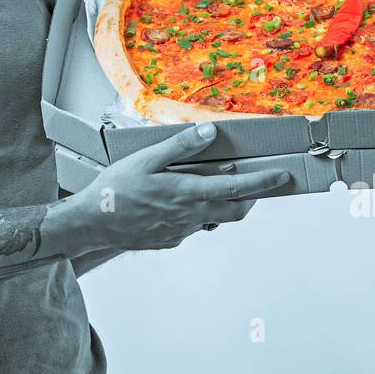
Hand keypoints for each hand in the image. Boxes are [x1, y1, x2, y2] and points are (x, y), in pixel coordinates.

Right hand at [70, 123, 289, 251]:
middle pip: (234, 211)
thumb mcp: (146, 159)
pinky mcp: (169, 240)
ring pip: (213, 219)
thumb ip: (180, 146)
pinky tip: (175, 203)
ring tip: (211, 187)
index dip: (263, 184)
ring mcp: (180, 232)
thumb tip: (209, 132)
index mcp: (188, 193)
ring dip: (220, 205)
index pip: (237, 190)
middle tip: (257, 185)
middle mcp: (190, 217)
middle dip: (251, 199)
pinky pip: (191, 227)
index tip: (281, 178)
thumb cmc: (116, 189)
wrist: (92, 224)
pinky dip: (195, 214)